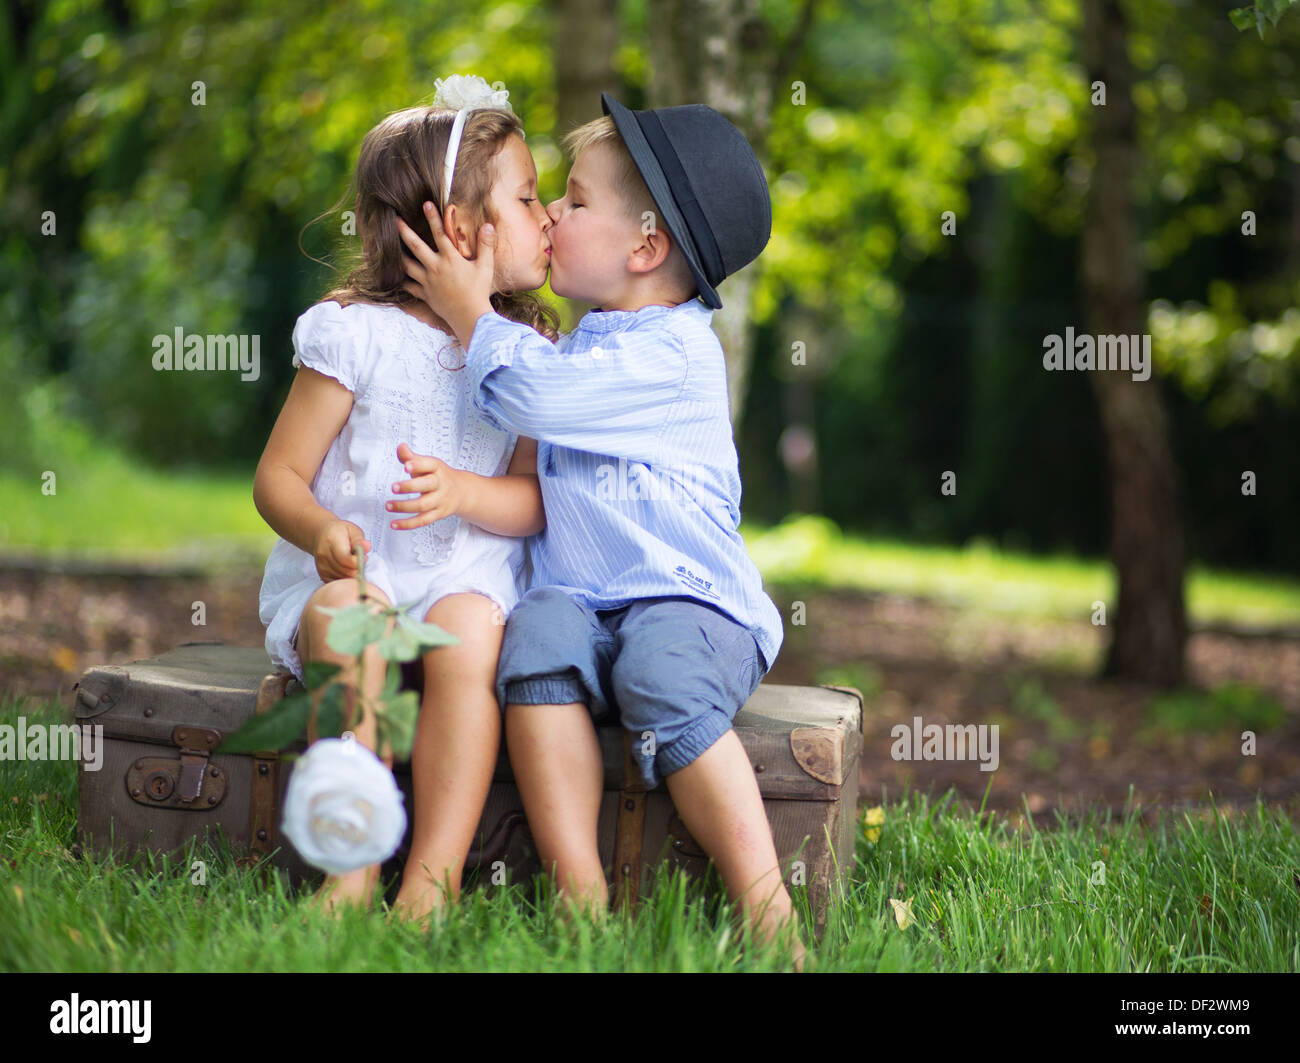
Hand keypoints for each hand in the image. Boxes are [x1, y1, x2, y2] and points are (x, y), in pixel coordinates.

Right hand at [313, 519, 370, 581]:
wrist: (321, 535)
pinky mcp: (322, 574)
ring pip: (343, 578)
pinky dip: (346, 579)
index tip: (364, 557)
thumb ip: (359, 540)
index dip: (358, 562)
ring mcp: (321, 566)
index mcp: (331, 541)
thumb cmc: (340, 532)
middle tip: (361, 561)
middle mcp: (324, 555)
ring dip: (353, 575)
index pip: (345, 559)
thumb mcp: (353, 531)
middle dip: (358, 569)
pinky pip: (338, 582)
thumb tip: (367, 546)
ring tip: (354, 564)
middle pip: (345, 571)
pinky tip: (349, 570)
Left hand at [388, 442, 470, 529]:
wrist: (462, 492)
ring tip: (388, 505)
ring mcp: (440, 500)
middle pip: (427, 485)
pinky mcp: (438, 514)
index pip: (429, 465)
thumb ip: (411, 457)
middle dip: (410, 487)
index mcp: (437, 469)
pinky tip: (394, 524)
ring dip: (404, 506)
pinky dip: (408, 524)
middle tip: (393, 487)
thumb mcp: (427, 464)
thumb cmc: (437, 476)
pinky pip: (423, 520)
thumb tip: (400, 447)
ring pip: (423, 505)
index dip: (418, 465)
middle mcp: (440, 484)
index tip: (406, 465)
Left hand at [396, 203, 495, 347]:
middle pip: (415, 246)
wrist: (470, 317)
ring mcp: (428, 281)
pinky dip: (402, 281)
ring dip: (398, 255)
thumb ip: (486, 246)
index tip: (425, 204)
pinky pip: (409, 286)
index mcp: (450, 258)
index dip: (432, 217)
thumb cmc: (479, 292)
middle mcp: (435, 267)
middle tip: (395, 220)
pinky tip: (396, 277)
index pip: (439, 233)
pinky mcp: (425, 294)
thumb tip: (488, 226)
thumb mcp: (486, 267)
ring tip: (389, 248)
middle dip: (404, 231)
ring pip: (407, 265)